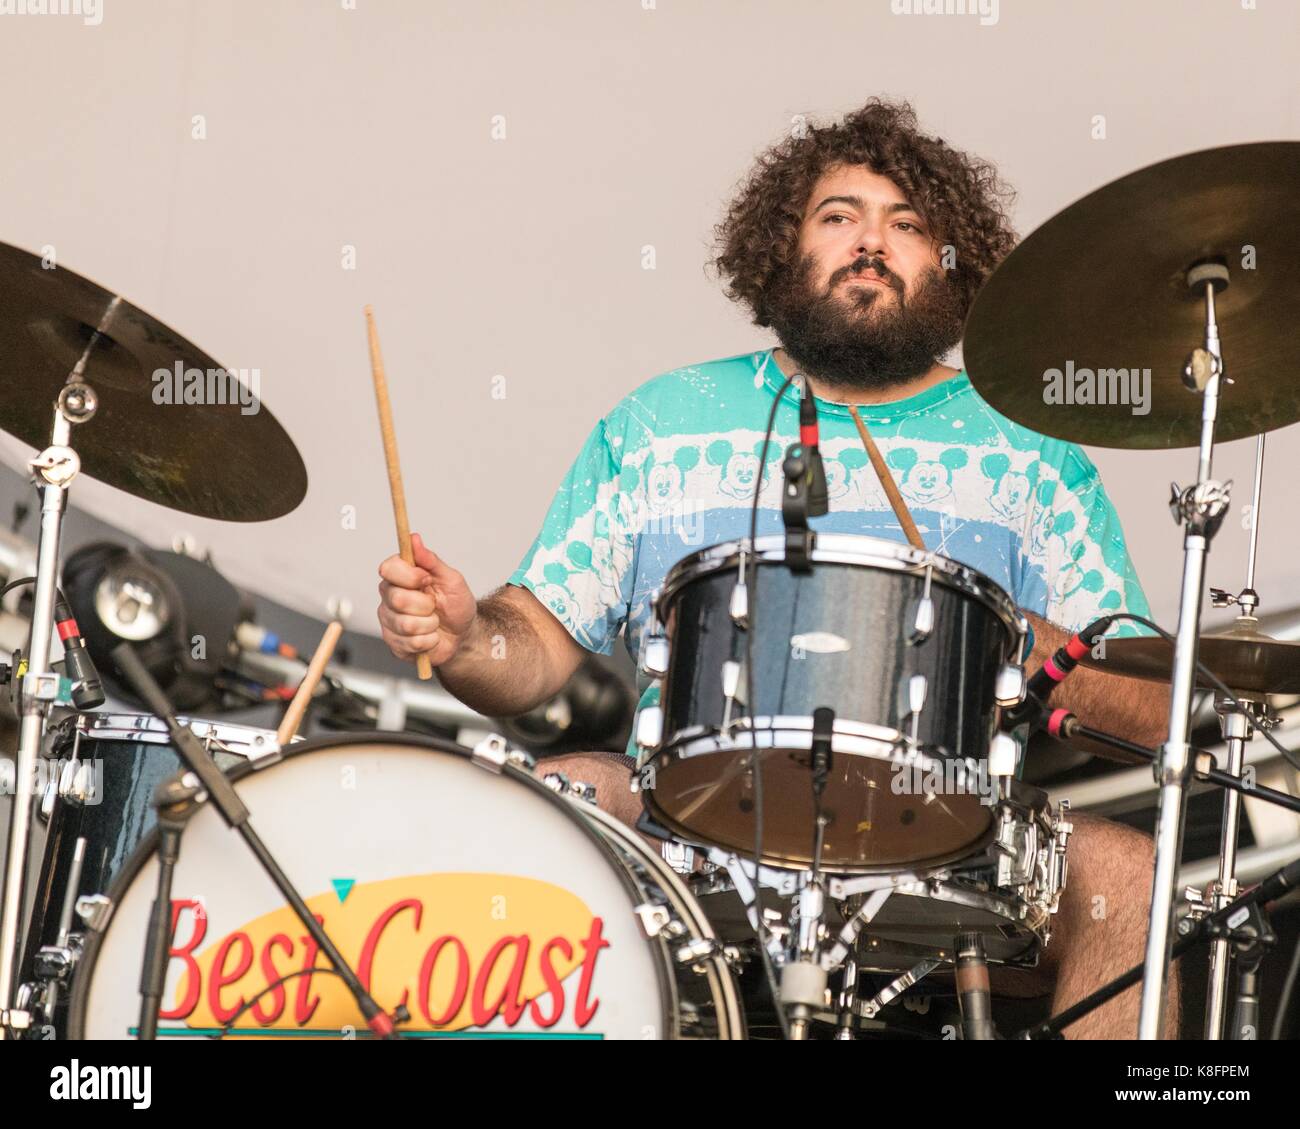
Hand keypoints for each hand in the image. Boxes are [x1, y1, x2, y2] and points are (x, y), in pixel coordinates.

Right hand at [377, 533, 477, 666]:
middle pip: (397, 599)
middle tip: (434, 605)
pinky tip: (431, 637)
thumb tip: (414, 538)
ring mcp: (389, 621)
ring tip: (434, 622)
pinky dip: (430, 641)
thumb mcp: (452, 579)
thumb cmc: (456, 604)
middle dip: (426, 604)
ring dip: (430, 624)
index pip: (387, 568)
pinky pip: (412, 643)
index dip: (409, 576)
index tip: (427, 579)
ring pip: (405, 624)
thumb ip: (431, 560)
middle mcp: (389, 597)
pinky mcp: (394, 643)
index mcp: (400, 576)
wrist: (463, 635)